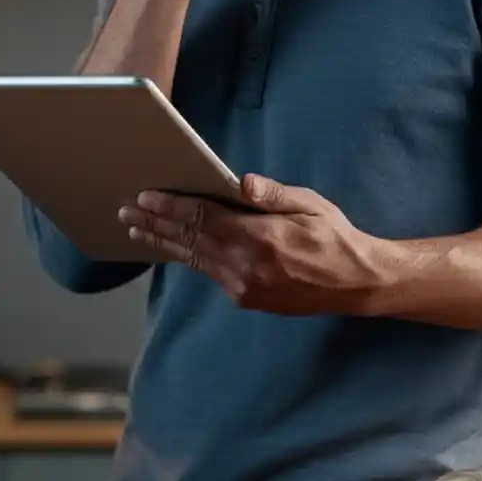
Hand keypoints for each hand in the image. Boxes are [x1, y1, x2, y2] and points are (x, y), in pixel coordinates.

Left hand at [117, 174, 396, 315]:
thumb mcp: (310, 205)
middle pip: (189, 240)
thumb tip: (242, 182)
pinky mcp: (245, 298)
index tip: (145, 197)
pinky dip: (185, 256)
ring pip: (193, 259)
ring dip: (163, 242)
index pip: (203, 218)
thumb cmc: (334, 237)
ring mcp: (242, 287)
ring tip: (136, 230)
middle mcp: (245, 267)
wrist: (355, 284)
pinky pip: (207, 272)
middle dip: (155, 224)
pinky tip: (171, 247)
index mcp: (260, 239)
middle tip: (125, 212)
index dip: (170, 207)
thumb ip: (272, 194)